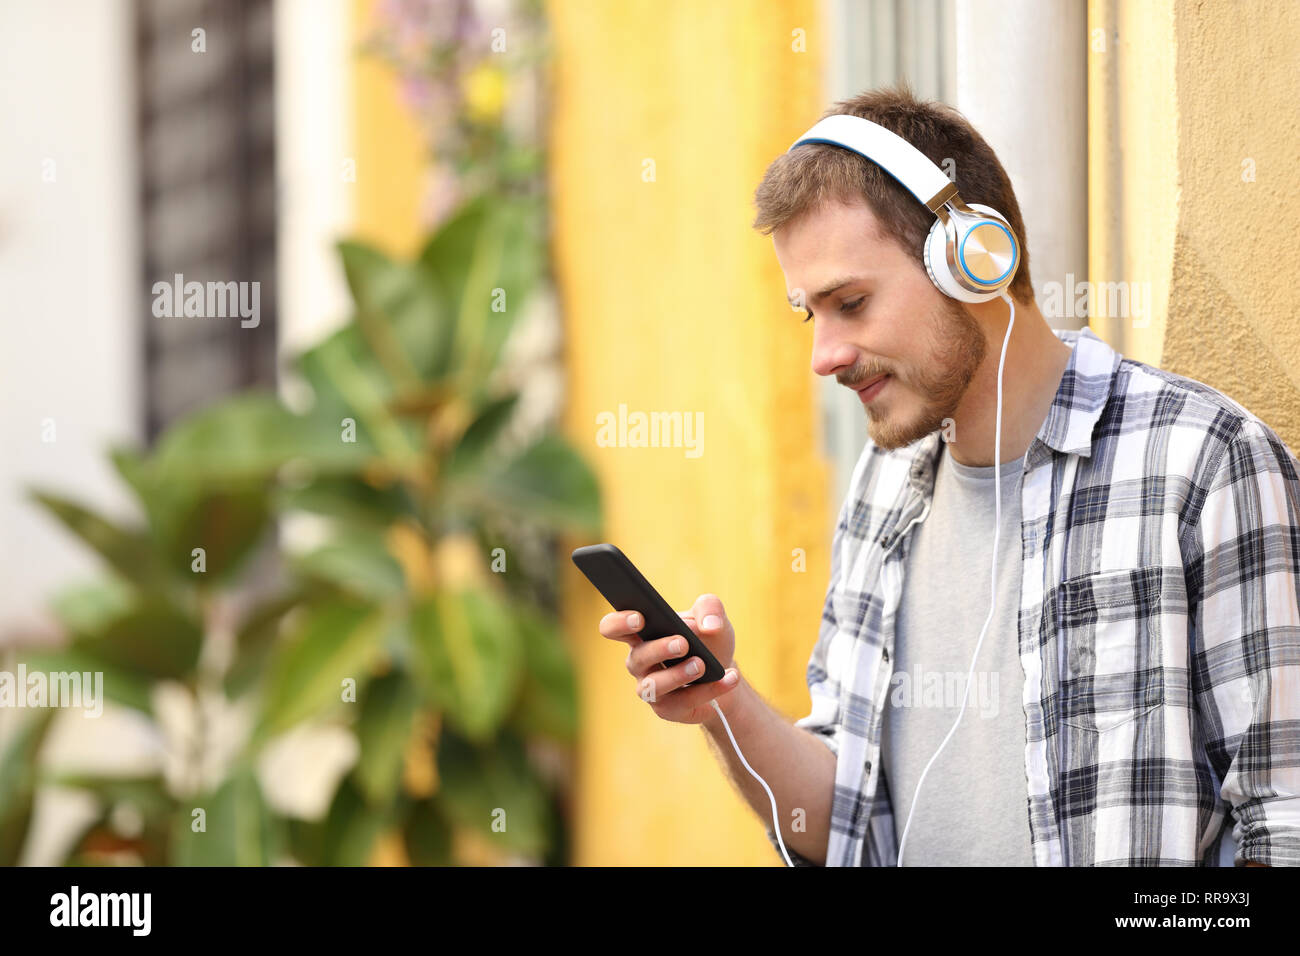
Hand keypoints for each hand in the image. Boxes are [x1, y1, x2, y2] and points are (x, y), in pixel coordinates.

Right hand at [598, 593, 740, 723]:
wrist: (724, 670)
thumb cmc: (708, 639)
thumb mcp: (713, 616)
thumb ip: (710, 609)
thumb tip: (709, 626)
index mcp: (641, 633)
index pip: (613, 627)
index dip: (620, 623)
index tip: (640, 618)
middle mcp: (639, 662)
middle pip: (637, 657)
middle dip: (659, 650)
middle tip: (684, 643)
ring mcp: (650, 688)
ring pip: (655, 685)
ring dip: (679, 675)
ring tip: (701, 665)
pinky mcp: (668, 709)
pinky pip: (684, 702)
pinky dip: (709, 690)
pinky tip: (728, 678)